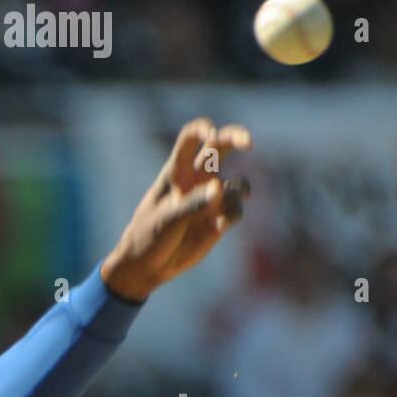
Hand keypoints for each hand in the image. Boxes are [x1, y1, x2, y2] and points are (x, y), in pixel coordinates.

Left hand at [100, 119, 251, 303]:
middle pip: (221, 147)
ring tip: (220, 209)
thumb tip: (218, 189)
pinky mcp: (220, 218)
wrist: (147, 267)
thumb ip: (192, 204)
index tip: (211, 133)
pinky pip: (237, 209)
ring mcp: (210, 198)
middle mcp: (196, 180)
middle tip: (249, 142)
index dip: (202, 129)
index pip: (190, 139)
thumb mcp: (165, 221)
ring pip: (238, 183)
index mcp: (176, 172)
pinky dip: (232, 216)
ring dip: (238, 191)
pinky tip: (217, 228)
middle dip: (237, 138)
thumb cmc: (148, 238)